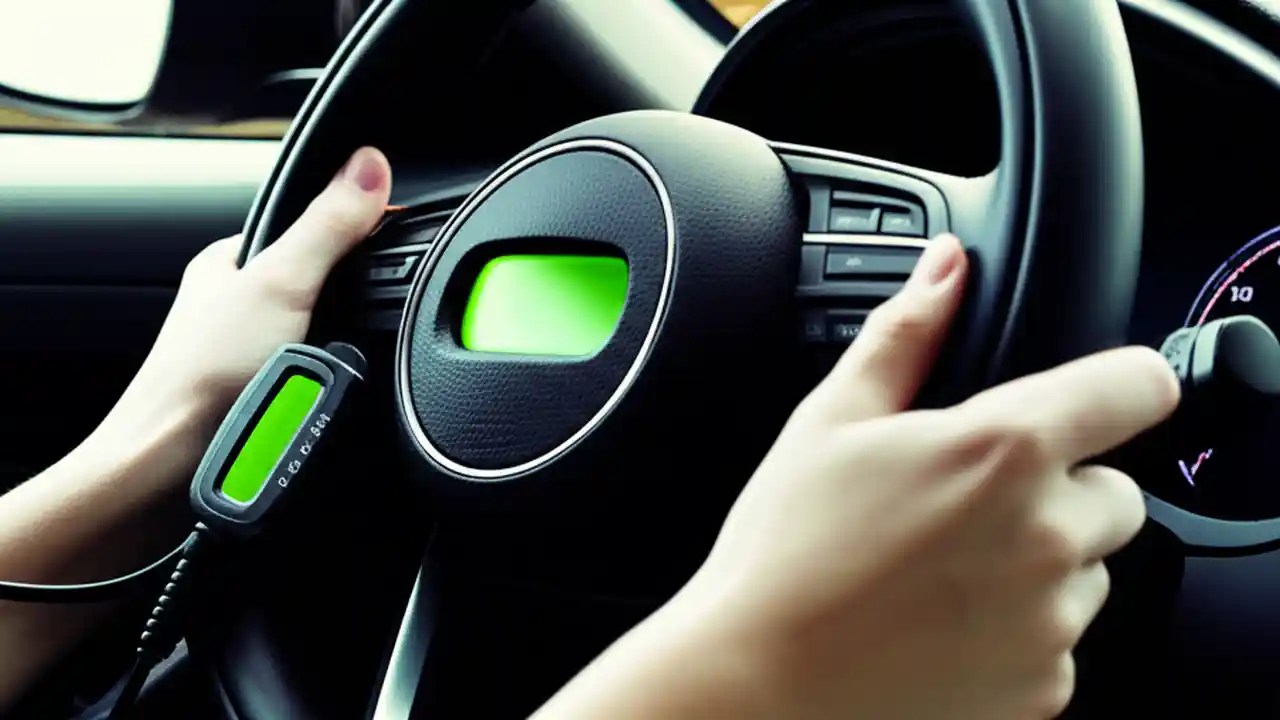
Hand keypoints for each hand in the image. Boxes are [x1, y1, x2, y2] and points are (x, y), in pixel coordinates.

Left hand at [86, 147, 391, 491]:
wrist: (172, 470)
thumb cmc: (199, 380)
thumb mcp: (281, 283)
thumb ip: (328, 225)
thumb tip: (369, 165)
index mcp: (232, 262)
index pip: (314, 226)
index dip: (357, 236)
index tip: (389, 251)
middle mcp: (240, 306)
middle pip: (330, 291)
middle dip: (351, 315)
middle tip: (341, 335)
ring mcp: (253, 355)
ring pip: (329, 345)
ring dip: (337, 365)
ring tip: (318, 380)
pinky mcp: (266, 398)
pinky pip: (322, 386)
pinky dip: (329, 396)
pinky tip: (319, 404)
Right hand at [665, 235, 1179, 718]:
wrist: (758, 682)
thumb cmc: (784, 553)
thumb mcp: (831, 423)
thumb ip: (906, 334)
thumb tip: (945, 267)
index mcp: (1001, 451)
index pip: (1136, 388)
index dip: (1116, 386)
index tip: (1090, 400)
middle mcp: (1045, 536)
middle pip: (1113, 493)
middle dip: (1056, 492)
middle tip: (962, 506)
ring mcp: (1050, 621)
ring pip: (1088, 570)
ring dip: (1038, 563)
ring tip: (939, 572)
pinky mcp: (1042, 686)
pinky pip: (1061, 642)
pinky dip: (1019, 633)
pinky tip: (940, 626)